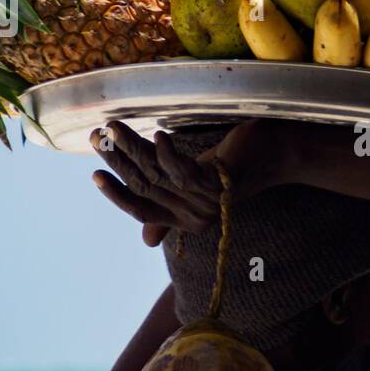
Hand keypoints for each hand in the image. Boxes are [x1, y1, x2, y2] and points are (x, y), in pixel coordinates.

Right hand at [90, 120, 270, 246]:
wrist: (275, 154)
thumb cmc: (233, 168)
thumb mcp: (194, 183)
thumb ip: (169, 204)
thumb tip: (145, 242)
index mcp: (185, 218)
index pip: (141, 211)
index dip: (117, 195)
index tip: (94, 175)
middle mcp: (194, 214)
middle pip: (145, 187)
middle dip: (117, 161)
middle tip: (97, 138)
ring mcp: (207, 200)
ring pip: (159, 175)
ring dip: (134, 148)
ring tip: (114, 128)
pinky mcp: (220, 182)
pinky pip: (186, 171)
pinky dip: (169, 154)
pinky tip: (158, 135)